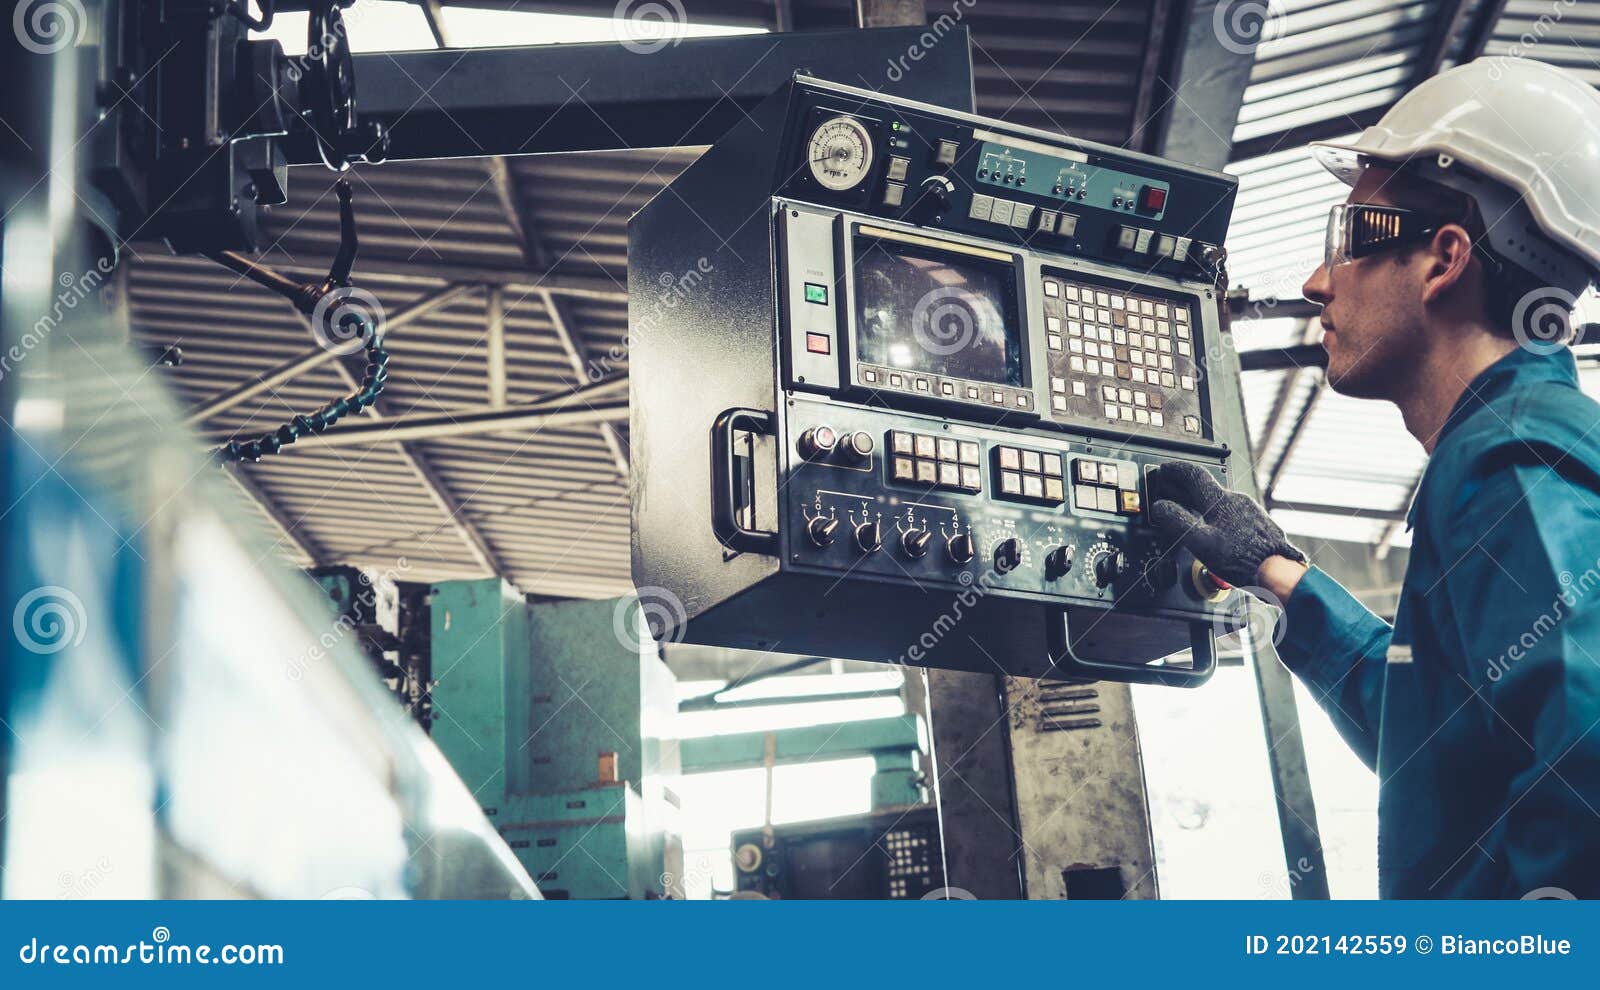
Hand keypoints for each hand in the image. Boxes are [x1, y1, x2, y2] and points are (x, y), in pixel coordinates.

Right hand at [1146, 461, 1305, 587]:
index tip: (1164, 470)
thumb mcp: (1199, 541)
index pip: (1193, 474)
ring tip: (1191, 513)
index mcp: (1220, 500)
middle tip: (1171, 491)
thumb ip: (1177, 521)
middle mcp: (1237, 500)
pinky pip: (1234, 513)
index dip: (1175, 470)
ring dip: (1203, 503)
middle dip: (1186, 488)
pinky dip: (1219, 515)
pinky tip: (1217, 530)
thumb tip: (1160, 507)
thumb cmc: (1241, 558)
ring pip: (1221, 501)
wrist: (1277, 571)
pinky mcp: (1259, 523)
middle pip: (1207, 487)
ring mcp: (1250, 511)